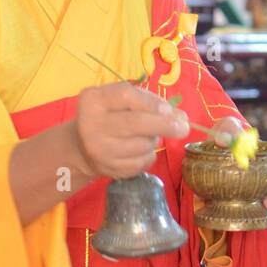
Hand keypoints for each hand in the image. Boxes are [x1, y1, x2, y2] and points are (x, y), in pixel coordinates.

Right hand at [70, 81, 189, 180]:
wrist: (82, 148)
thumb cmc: (108, 116)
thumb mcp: (119, 100)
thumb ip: (147, 101)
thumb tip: (181, 117)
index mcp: (92, 100)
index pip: (126, 96)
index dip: (151, 102)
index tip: (170, 109)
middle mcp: (91, 125)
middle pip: (135, 123)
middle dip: (164, 124)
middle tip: (184, 128)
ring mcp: (99, 150)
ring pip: (142, 145)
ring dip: (154, 139)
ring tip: (150, 135)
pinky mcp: (109, 169)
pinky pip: (141, 162)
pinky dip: (149, 155)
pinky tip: (142, 150)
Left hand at [209, 118, 266, 210]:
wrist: (208, 148)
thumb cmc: (224, 134)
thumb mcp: (228, 127)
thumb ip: (229, 130)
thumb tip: (224, 140)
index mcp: (263, 158)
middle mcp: (259, 175)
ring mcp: (246, 187)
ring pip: (258, 199)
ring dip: (260, 205)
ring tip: (261, 208)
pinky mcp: (230, 195)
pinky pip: (236, 206)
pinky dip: (236, 209)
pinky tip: (235, 211)